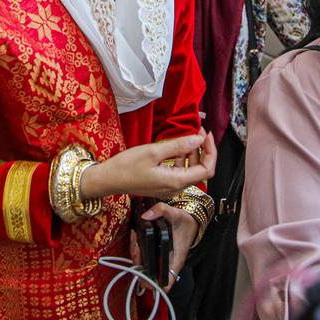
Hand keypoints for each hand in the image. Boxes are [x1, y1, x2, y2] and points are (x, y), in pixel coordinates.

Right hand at [80, 131, 216, 200]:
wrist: (107, 180)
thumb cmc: (127, 166)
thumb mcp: (153, 152)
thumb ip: (178, 146)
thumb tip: (198, 139)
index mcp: (176, 182)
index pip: (206, 169)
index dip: (211, 151)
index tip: (206, 134)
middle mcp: (175, 188)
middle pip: (200, 171)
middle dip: (202, 151)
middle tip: (198, 132)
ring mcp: (168, 188)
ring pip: (190, 171)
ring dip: (192, 154)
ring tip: (188, 137)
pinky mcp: (162, 185)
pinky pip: (179, 173)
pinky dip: (182, 160)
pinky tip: (176, 148)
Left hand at [130, 202, 198, 292]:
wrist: (191, 219)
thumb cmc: (185, 221)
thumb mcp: (175, 213)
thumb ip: (161, 210)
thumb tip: (145, 216)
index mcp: (175, 259)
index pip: (167, 282)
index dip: (154, 285)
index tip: (143, 276)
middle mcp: (168, 263)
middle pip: (150, 276)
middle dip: (139, 266)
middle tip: (136, 249)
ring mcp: (162, 259)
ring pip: (145, 267)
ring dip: (137, 258)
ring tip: (135, 241)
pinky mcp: (158, 254)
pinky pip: (145, 258)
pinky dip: (138, 251)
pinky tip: (136, 239)